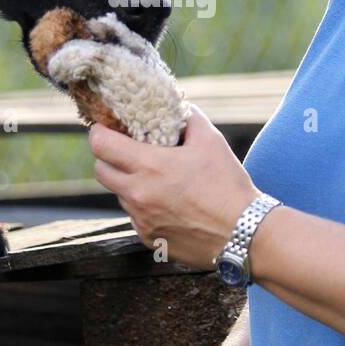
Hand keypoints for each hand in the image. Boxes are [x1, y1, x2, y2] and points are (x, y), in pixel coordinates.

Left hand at [88, 104, 259, 268]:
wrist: (244, 234)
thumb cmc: (228, 186)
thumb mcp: (211, 141)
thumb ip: (188, 118)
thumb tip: (176, 106)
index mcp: (149, 166)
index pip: (100, 145)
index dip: (100, 132)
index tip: (108, 128)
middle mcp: (138, 195)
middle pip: (100, 171)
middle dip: (108, 158)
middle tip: (127, 151)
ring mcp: (141, 220)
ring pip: (120, 195)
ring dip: (129, 184)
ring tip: (158, 179)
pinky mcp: (149, 239)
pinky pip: (136, 217)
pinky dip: (145, 207)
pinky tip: (171, 204)